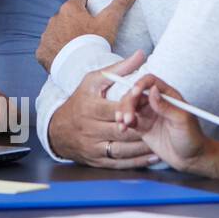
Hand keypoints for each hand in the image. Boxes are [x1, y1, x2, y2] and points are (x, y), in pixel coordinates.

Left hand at [35, 0, 135, 71]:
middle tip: (89, 35)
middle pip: (66, 16)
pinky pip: (48, 48)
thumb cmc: (96, 41)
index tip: (94, 16)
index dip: (87, 6)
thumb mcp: (110, 20)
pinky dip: (55, 51)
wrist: (81, 68)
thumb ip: (120, 2)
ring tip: (78, 47)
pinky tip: (66, 57)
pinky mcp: (41, 51)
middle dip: (75, 22)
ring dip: (64, 36)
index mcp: (69, 8)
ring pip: (56, 32)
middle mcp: (54, 19)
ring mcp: (46, 35)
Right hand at [47, 52, 157, 167]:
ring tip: (160, 143)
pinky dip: (138, 161)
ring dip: (141, 148)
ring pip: (122, 149)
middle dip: (140, 130)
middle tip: (159, 127)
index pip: (115, 109)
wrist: (59, 129)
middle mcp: (88, 128)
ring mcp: (92, 146)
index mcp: (89, 106)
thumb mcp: (94, 80)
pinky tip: (152, 156)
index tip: (147, 109)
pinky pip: (120, 163)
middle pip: (120, 131)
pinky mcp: (96, 160)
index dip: (132, 111)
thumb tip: (141, 54)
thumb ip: (120, 69)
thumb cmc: (81, 100)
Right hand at [113, 72, 213, 173]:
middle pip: (135, 93)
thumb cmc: (193, 138)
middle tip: (127, 117)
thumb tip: (153, 90)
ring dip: (122, 112)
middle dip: (127, 103)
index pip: (150, 82)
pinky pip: (127, 119)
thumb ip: (167, 106)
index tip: (134, 93)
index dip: (140, 84)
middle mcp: (156, 102)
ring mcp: (147, 114)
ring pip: (128, 105)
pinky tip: (122, 128)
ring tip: (123, 124)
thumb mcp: (183, 121)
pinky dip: (122, 122)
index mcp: (168, 96)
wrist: (191, 159)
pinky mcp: (141, 126)